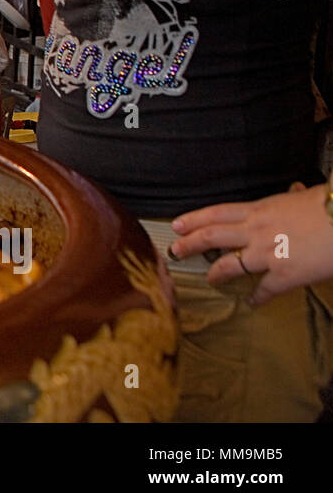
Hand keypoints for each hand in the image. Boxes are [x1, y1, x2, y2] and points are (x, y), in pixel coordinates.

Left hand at [170, 182, 332, 304]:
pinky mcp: (284, 275)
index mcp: (260, 209)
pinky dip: (257, 297)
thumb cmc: (330, 205)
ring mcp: (267, 254)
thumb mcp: (303, 196)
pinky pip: (264, 289)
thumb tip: (294, 191)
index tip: (177, 225)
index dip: (193, 219)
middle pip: (212, 237)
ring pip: (229, 265)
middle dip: (189, 244)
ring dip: (216, 273)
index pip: (216, 213)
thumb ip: (291, 198)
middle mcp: (256, 231)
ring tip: (209, 279)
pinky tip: (252, 302)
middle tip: (175, 251)